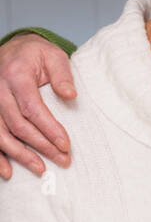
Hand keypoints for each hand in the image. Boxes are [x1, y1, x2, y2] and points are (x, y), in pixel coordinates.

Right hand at [0, 33, 75, 179]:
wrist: (13, 49)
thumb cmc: (36, 55)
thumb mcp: (53, 56)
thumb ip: (63, 75)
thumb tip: (71, 96)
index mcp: (16, 76)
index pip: (32, 108)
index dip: (49, 129)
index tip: (66, 145)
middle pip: (18, 125)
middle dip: (41, 145)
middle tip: (62, 160)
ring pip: (1, 134)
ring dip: (20, 154)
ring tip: (40, 168)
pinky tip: (7, 171)